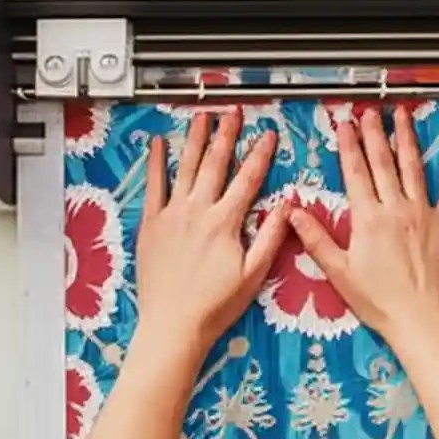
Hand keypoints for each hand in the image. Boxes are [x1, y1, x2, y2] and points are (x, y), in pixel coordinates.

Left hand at [135, 109, 289, 353]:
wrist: (173, 325)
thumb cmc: (215, 306)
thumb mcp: (254, 274)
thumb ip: (270, 236)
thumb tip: (286, 206)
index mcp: (225, 222)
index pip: (248, 179)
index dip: (260, 154)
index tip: (267, 135)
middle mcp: (197, 211)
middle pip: (215, 163)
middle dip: (226, 135)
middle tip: (232, 113)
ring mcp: (171, 215)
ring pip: (185, 167)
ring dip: (194, 139)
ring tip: (201, 117)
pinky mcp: (151, 224)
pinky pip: (154, 186)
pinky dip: (156, 163)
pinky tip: (157, 144)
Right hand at [287, 106, 438, 341]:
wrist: (421, 320)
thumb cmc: (381, 302)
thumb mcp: (338, 272)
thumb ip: (316, 239)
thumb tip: (293, 213)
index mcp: (368, 220)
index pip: (355, 172)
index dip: (349, 145)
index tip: (345, 125)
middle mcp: (396, 209)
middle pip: (382, 163)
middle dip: (374, 134)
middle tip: (369, 113)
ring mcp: (424, 213)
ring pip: (413, 167)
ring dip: (406, 138)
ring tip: (402, 116)